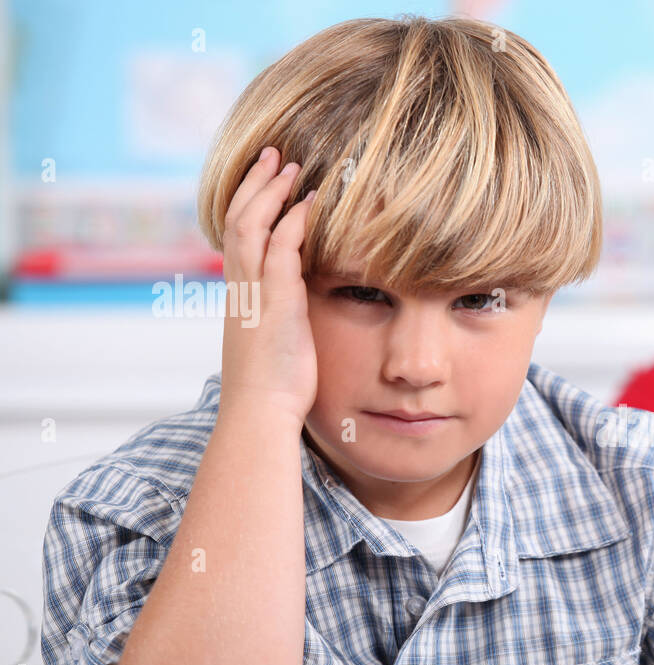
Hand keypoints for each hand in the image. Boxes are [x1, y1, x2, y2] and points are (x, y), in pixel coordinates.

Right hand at [218, 145, 318, 423]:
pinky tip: (310, 205)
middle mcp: (240, 289)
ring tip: (291, 167)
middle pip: (238, 219)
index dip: (250, 203)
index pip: (237, 236)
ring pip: (252, 226)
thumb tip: (295, 313)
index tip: (268, 180)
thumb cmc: (272, 390)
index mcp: (240, 297)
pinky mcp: (276, 304)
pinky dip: (293, 224)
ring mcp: (254, 295)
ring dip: (271, 192)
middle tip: (275, 155)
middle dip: (256, 183)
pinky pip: (280, 252)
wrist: (259, 414)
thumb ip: (281, 319)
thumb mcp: (274, 344)